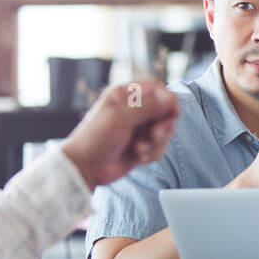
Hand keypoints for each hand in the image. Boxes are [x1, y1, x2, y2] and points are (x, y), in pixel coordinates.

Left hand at [62, 81, 180, 188]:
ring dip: (157, 142)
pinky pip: (160, 147)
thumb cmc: (95, 139)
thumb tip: (171, 99)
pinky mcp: (143, 146)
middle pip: (166, 111)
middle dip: (163, 125)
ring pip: (165, 130)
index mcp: (126, 95)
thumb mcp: (120, 118)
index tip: (173, 112)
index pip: (158, 90)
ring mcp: (139, 128)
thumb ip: (147, 108)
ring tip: (140, 149)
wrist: (85, 168)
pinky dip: (153, 153)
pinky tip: (139, 157)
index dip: (169, 100)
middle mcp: (135, 109)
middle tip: (153, 135)